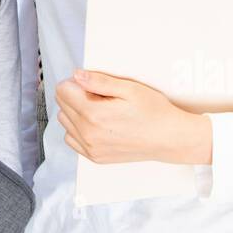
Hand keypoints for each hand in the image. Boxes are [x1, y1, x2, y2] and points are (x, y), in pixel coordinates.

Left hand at [55, 69, 211, 164]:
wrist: (170, 139)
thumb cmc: (154, 112)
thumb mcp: (129, 89)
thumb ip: (99, 81)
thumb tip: (76, 75)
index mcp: (94, 114)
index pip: (62, 91)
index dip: (76, 82)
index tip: (91, 84)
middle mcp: (88, 134)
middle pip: (62, 105)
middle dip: (75, 95)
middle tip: (100, 96)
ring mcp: (91, 148)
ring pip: (65, 122)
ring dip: (75, 112)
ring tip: (100, 110)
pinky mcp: (95, 157)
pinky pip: (72, 139)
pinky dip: (78, 129)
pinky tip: (97, 123)